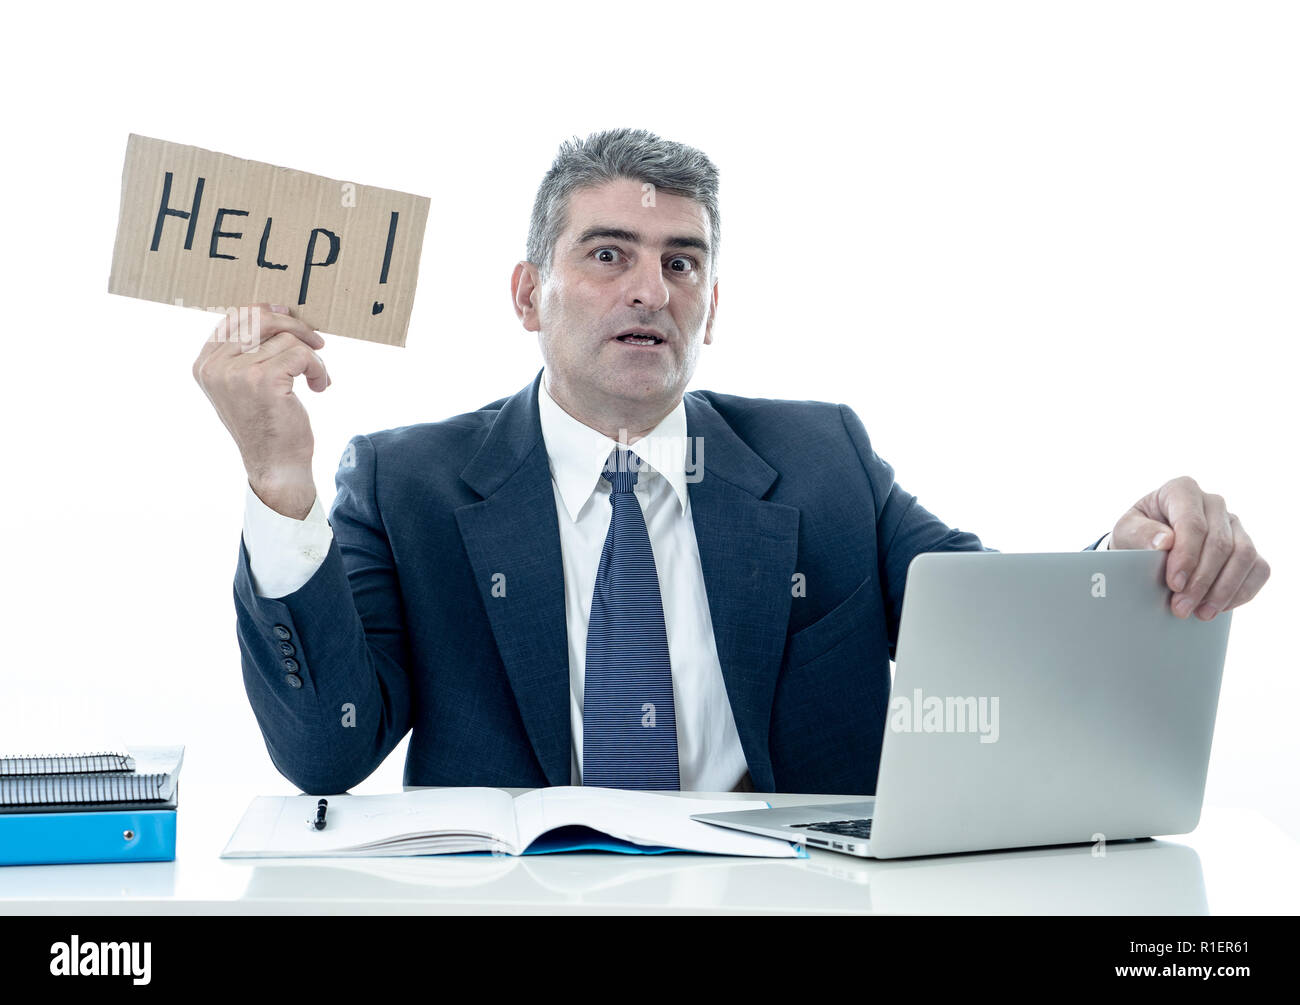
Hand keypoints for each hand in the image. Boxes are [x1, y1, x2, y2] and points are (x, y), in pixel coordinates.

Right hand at [192, 303, 328, 518]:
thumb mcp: (244, 386)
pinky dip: (318, 369)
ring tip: (315, 379)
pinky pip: (302, 355)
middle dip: (294, 326)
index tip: (289, 315)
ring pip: (287, 339)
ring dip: (311, 358)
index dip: (265, 311)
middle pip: (260, 319)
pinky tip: (320, 387)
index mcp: (205, 365)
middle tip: (317, 342)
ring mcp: (237, 373)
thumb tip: (273, 311)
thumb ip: (245, 352)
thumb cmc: (266, 426)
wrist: (275, 466)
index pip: (234, 318)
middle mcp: (215, 366)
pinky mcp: (263, 380)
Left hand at [1110, 476, 1268, 620]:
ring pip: (1244, 556)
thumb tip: (1165, 541)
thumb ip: (1140, 534)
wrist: (1147, 546)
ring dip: (1224, 590)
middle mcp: (1213, 503)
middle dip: (1202, 581)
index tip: (1174, 584)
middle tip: (1181, 608)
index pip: (1193, 524)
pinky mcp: (1247, 546)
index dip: (1187, 557)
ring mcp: (1234, 524)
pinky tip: (1219, 607)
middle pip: (1220, 543)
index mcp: (1182, 490)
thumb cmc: (1137, 536)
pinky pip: (1259, 569)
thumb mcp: (1126, 531)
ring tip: (1201, 613)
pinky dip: (1242, 591)